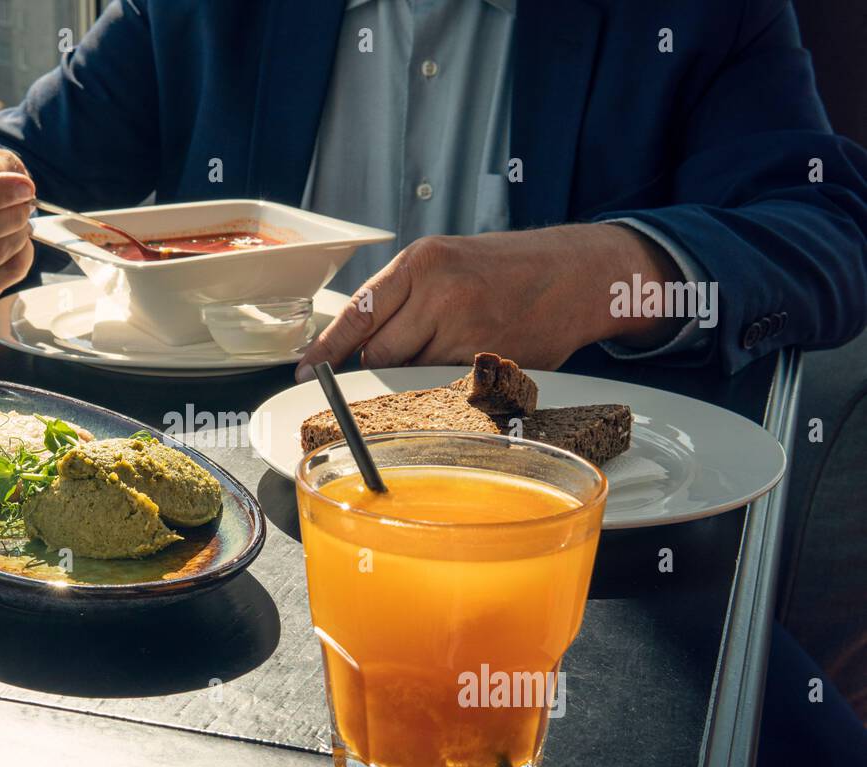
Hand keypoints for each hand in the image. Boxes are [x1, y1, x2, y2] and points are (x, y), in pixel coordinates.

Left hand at [295, 223, 684, 380]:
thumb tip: (355, 345)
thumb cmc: (507, 268)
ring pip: (411, 374)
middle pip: (379, 353)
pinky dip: (447, 386)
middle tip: (398, 361)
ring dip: (417, 374)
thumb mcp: (447, 261)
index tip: (305, 371)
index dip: (327, 350)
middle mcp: (440, 293)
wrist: (579, 271)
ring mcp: (467, 329)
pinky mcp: (491, 360)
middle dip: (379, 366)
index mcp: (422, 262)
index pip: (358, 314)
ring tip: (448, 351)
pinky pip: (447, 387)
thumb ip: (402, 298)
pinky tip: (467, 364)